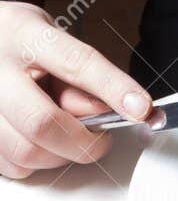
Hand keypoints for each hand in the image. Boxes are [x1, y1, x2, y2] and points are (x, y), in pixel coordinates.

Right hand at [0, 1, 152, 179]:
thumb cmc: (21, 42)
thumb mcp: (52, 40)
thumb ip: (79, 73)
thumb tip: (109, 111)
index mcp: (23, 34)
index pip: (76, 63)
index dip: (113, 89)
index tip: (142, 109)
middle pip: (42, 123)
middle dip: (83, 143)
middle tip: (100, 140)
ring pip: (26, 151)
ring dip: (59, 155)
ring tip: (65, 135)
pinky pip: (13, 166)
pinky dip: (35, 162)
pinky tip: (38, 141)